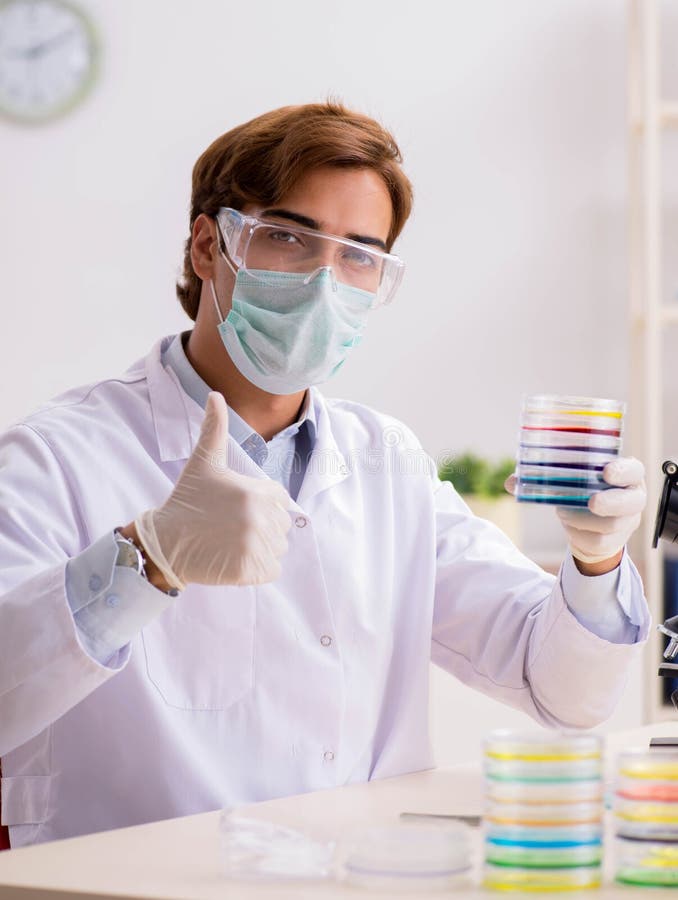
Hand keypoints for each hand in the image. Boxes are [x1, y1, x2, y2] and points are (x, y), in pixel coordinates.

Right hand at [134, 392, 291, 590]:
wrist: (165, 541)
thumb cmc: (186, 500)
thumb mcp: (202, 462)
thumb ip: (214, 428)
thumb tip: (215, 395)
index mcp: (257, 492)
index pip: (281, 501)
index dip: (263, 505)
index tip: (238, 509)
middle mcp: (260, 519)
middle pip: (281, 526)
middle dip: (262, 528)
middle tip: (230, 528)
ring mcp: (255, 546)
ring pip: (277, 549)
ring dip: (260, 549)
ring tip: (231, 543)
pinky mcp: (249, 571)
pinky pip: (271, 570)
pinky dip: (258, 569)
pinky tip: (234, 559)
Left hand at [555, 457, 645, 567]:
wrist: (589, 520)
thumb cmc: (588, 487)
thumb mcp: (585, 472)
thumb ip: (578, 463)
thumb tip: (558, 454)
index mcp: (630, 476)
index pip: (634, 470)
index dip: (623, 471)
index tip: (606, 472)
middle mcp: (634, 498)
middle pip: (631, 503)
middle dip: (610, 503)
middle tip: (592, 502)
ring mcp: (628, 522)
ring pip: (612, 525)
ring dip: (584, 519)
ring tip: (564, 512)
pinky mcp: (615, 541)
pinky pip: (599, 542)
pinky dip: (579, 533)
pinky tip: (569, 525)